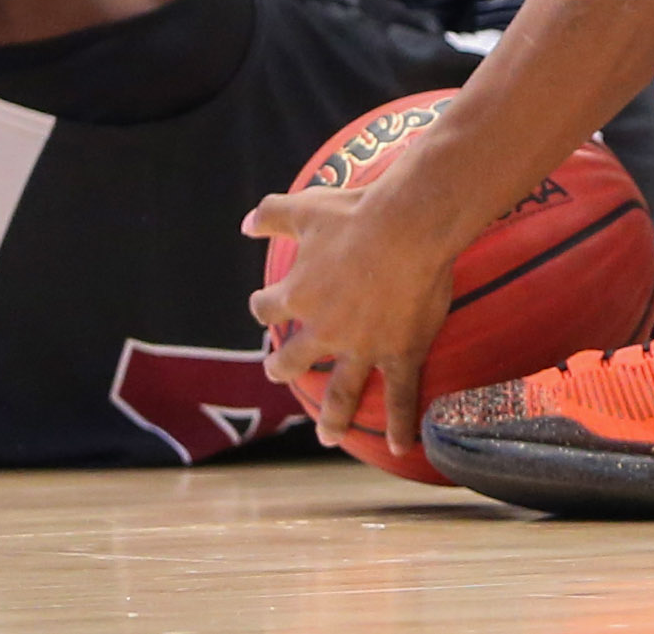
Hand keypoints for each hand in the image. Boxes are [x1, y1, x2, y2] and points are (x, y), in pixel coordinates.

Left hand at [247, 181, 457, 463]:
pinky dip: (399, 423)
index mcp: (296, 295)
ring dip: (333, 417)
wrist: (408, 227)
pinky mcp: (399, 353)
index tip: (266, 306)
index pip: (266, 309)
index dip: (264, 307)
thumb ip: (271, 215)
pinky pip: (399, 396)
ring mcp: (362, 347)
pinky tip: (398, 447)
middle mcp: (323, 330)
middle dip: (283, 368)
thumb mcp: (304, 207)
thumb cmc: (355, 215)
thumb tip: (245, 224)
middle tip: (281, 373)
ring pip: (342, 392)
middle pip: (292, 361)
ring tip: (327, 436)